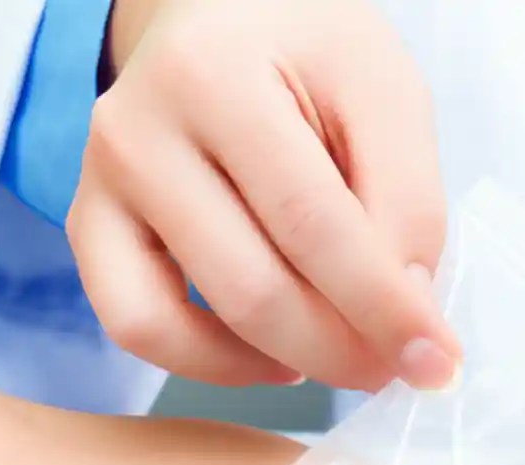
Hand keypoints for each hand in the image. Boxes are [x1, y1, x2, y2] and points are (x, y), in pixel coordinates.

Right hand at [66, 0, 458, 390]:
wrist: (223, 19)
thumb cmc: (308, 51)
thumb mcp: (384, 91)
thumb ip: (407, 198)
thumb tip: (404, 313)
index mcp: (214, 75)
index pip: (311, 223)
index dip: (382, 307)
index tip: (436, 362)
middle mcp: (136, 130)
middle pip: (247, 286)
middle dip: (338, 350)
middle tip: (396, 369)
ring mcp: (99, 182)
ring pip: (176, 323)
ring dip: (279, 362)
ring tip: (344, 355)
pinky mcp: (88, 224)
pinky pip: (136, 326)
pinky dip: (210, 363)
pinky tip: (276, 354)